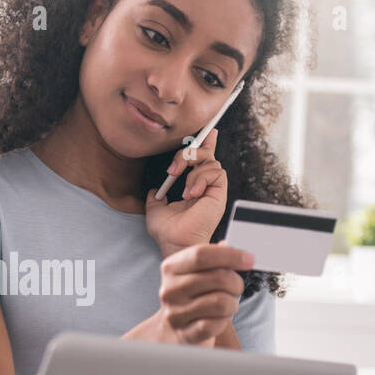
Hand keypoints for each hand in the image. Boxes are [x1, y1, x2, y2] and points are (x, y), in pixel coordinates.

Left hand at [145, 128, 227, 256]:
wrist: (174, 241)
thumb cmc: (167, 231)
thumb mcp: (155, 209)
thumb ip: (155, 197)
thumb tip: (154, 190)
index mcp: (193, 188)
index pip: (203, 160)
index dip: (206, 144)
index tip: (208, 132)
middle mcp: (206, 186)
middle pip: (207, 153)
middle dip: (189, 153)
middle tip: (174, 169)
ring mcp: (214, 189)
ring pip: (210, 161)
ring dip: (192, 171)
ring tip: (185, 191)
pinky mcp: (220, 192)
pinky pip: (216, 172)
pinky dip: (200, 179)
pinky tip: (193, 194)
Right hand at [154, 241, 252, 344]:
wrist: (174, 331)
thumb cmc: (193, 298)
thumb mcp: (198, 274)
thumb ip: (215, 259)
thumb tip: (235, 247)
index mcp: (171, 268)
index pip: (201, 254)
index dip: (230, 255)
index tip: (249, 259)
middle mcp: (170, 289)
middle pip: (217, 277)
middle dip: (236, 282)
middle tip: (235, 287)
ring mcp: (175, 313)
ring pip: (221, 302)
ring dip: (232, 304)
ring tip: (226, 305)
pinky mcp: (185, 334)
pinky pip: (215, 324)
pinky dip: (223, 322)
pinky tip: (218, 319)